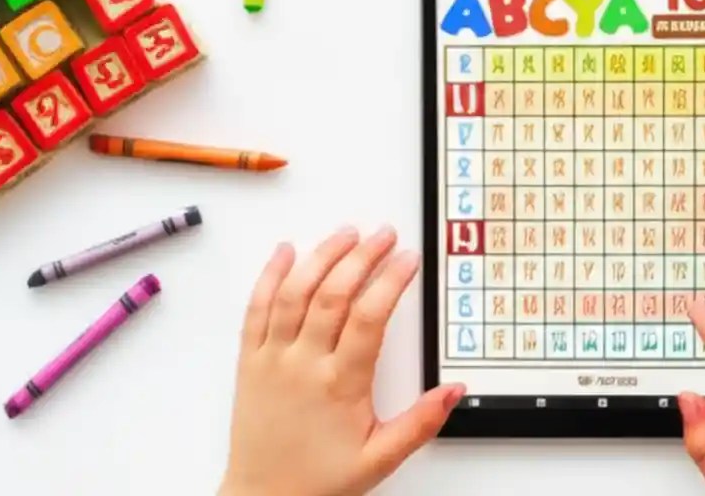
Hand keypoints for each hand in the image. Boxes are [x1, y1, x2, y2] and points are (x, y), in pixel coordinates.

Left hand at [219, 226, 463, 495]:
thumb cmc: (319, 480)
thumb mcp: (381, 457)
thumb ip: (421, 422)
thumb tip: (454, 391)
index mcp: (340, 385)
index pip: (370, 317)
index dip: (391, 281)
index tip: (408, 260)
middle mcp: (304, 365)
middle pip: (333, 294)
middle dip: (362, 256)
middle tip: (384, 235)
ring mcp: (273, 359)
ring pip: (294, 292)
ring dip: (321, 256)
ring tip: (346, 234)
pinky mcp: (250, 361)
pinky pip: (256, 309)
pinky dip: (270, 276)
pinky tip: (286, 253)